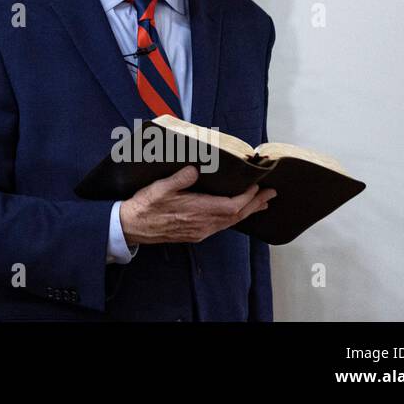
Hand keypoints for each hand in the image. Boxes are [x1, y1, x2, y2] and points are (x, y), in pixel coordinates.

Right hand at [119, 166, 275, 245]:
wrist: (132, 227)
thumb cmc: (145, 205)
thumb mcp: (159, 188)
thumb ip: (178, 179)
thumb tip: (195, 170)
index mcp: (196, 211)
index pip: (231, 206)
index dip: (247, 197)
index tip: (258, 186)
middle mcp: (202, 225)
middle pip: (236, 216)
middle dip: (255, 204)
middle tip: (271, 195)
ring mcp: (199, 231)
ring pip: (230, 223)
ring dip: (247, 212)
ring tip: (260, 203)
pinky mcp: (195, 234)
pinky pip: (221, 226)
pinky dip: (234, 218)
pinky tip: (236, 213)